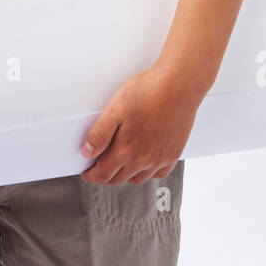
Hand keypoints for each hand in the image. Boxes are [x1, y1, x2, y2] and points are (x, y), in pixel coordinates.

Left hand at [79, 67, 203, 184]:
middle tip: (99, 169)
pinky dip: (148, 173)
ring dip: (125, 176)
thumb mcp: (115, 109)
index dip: (92, 175)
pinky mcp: (173, 154)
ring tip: (119, 166)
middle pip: (119, 179)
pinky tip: (144, 164)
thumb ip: (100, 134)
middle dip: (105, 176)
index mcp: (126, 150)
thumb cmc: (148, 92)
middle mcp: (143, 160)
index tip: (87, 173)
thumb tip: (87, 152)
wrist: (178, 86)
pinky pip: (158, 173)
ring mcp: (160, 159)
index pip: (103, 174)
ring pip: (138, 178)